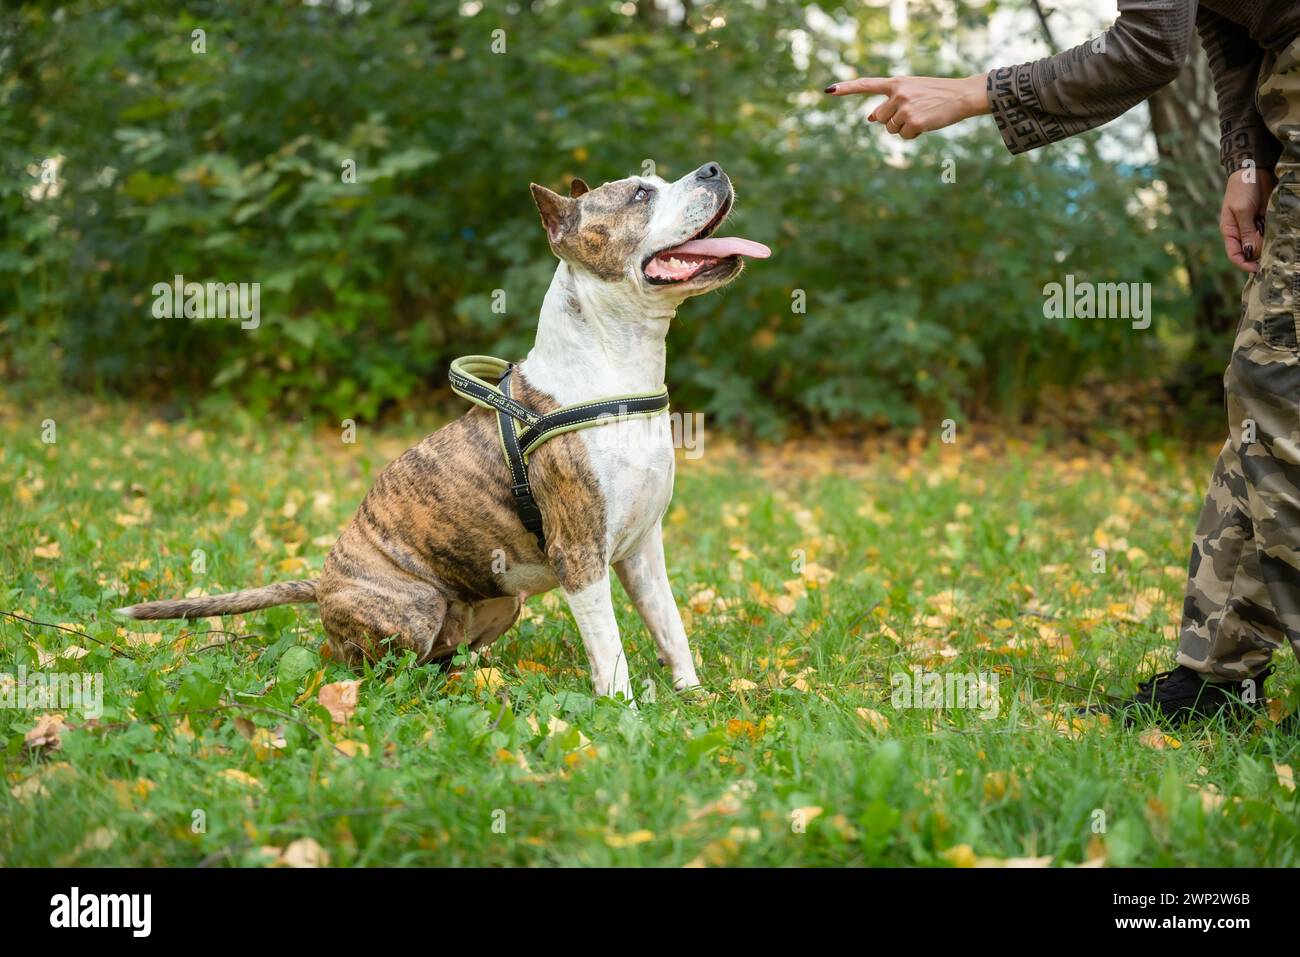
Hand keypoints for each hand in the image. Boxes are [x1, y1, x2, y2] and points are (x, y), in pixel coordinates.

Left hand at [824, 74, 989, 139]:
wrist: (961, 95)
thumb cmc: (936, 94)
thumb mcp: (912, 92)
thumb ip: (890, 102)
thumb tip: (869, 118)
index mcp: (896, 82)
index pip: (866, 84)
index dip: (846, 88)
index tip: (828, 90)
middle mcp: (897, 93)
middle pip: (880, 119)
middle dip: (893, 121)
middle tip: (914, 113)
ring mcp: (905, 107)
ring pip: (891, 130)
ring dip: (904, 129)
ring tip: (922, 116)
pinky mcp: (913, 121)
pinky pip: (904, 136)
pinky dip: (914, 135)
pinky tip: (926, 124)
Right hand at [1220, 167, 1274, 272]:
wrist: (1253, 170)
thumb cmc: (1242, 189)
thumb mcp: (1242, 210)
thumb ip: (1246, 231)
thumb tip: (1250, 252)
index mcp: (1229, 231)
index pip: (1234, 254)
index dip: (1244, 263)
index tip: (1257, 269)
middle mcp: (1241, 232)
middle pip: (1250, 251)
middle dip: (1260, 254)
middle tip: (1272, 254)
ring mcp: (1254, 226)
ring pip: (1262, 243)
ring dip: (1269, 244)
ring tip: (1277, 241)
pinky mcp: (1265, 220)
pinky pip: (1270, 233)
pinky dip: (1275, 235)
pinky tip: (1280, 234)